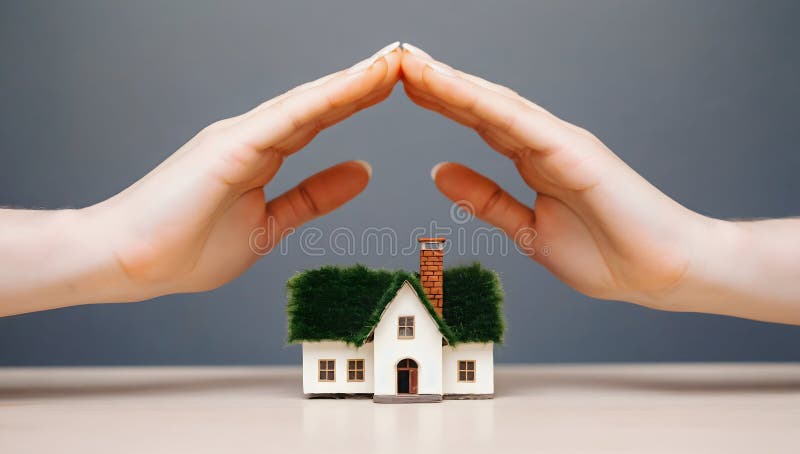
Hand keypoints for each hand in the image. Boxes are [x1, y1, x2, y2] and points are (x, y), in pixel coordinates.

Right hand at [0, 42, 401, 313]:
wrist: (128, 263)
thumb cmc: (184, 247)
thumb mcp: (269, 224)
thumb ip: (313, 197)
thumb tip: (360, 174)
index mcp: (259, 152)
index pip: (319, 119)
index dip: (356, 99)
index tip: (395, 84)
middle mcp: (251, 135)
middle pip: (318, 102)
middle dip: (362, 81)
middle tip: (404, 59)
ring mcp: (239, 137)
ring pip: (307, 102)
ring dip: (352, 81)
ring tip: (392, 62)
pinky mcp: (230, 147)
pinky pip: (287, 119)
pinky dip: (325, 99)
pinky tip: (358, 84)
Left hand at [400, 44, 729, 312]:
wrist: (663, 274)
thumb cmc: (609, 255)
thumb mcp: (527, 230)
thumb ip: (487, 199)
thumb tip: (441, 173)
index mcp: (535, 159)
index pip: (479, 122)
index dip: (441, 101)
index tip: (403, 85)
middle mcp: (545, 142)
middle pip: (481, 104)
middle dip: (437, 82)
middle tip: (396, 59)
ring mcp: (560, 143)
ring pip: (495, 104)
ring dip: (451, 82)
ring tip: (411, 63)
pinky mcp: (575, 152)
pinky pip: (519, 123)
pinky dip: (482, 102)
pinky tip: (450, 87)